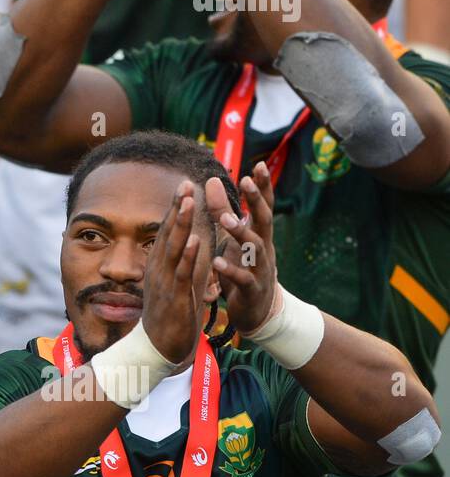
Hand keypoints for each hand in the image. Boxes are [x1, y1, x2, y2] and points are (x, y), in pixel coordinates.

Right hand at [140, 180, 203, 364]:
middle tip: (185, 183)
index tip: (185, 185)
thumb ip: (185, 262)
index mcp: (161, 264)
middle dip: (177, 207)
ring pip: (173, 248)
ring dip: (181, 224)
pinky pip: (181, 274)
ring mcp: (164, 282)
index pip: (168, 230)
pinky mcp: (173, 298)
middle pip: (168, 232)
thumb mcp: (178, 282)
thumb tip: (193, 241)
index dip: (177, 207)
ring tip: (189, 202)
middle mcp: (159, 269)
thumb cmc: (170, 315)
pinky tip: (194, 241)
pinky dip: (187, 256)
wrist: (157, 349)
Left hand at [208, 161, 278, 332]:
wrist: (257, 312)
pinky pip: (243, 279)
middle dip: (257, 201)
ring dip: (241, 232)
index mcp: (259, 235)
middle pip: (264, 221)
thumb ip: (223, 210)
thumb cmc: (243, 268)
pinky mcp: (252, 290)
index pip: (263, 207)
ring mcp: (260, 269)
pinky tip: (216, 262)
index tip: (258, 164)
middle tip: (246, 182)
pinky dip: (230, 270)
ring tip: (226, 219)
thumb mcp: (232, 238)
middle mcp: (264, 249)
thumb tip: (213, 180)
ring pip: (255, 248)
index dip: (262, 187)